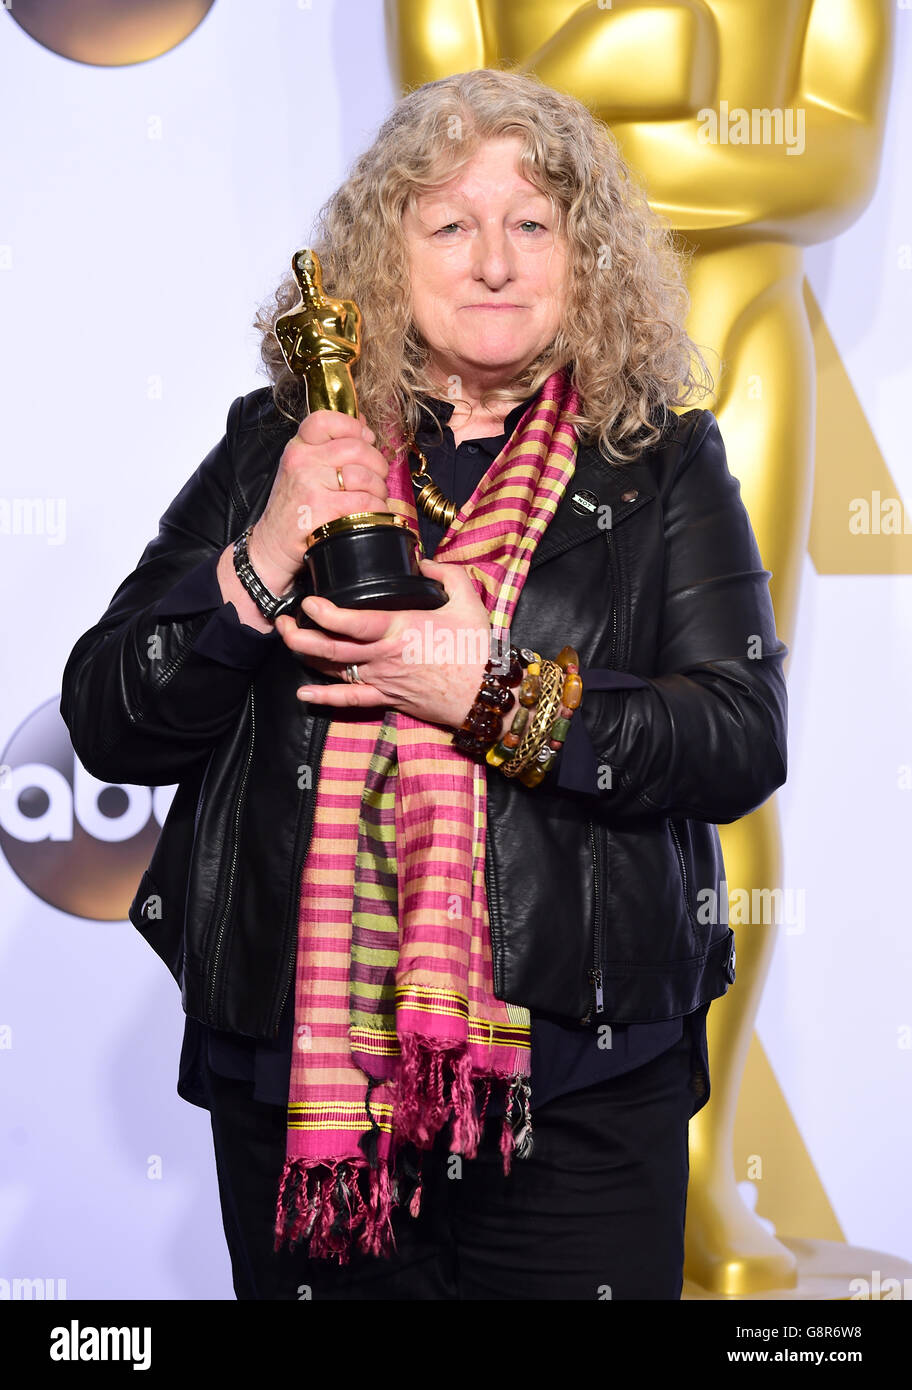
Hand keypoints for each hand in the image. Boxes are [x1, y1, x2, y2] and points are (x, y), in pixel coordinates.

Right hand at [246, 409, 391, 595]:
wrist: (272, 545)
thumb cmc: (293, 507)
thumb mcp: (303, 469)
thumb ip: (329, 446)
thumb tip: (363, 425)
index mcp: (299, 447)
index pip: (327, 419)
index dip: (354, 426)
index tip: (366, 439)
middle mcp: (302, 462)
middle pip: (356, 447)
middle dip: (377, 463)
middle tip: (378, 476)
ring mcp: (310, 486)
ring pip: (364, 476)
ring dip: (379, 490)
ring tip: (375, 498)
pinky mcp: (321, 511)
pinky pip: (364, 503)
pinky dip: (376, 510)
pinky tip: (372, 514)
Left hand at [274, 557, 505, 734]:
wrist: (483, 694)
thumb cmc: (476, 648)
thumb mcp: (468, 598)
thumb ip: (445, 572)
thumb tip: (423, 562)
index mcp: (400, 628)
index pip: (351, 622)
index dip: (324, 613)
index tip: (308, 602)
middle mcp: (383, 656)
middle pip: (331, 648)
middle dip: (300, 635)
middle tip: (282, 621)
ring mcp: (381, 679)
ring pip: (334, 670)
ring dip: (307, 657)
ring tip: (288, 641)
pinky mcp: (386, 698)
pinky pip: (350, 700)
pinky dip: (324, 698)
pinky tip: (303, 695)